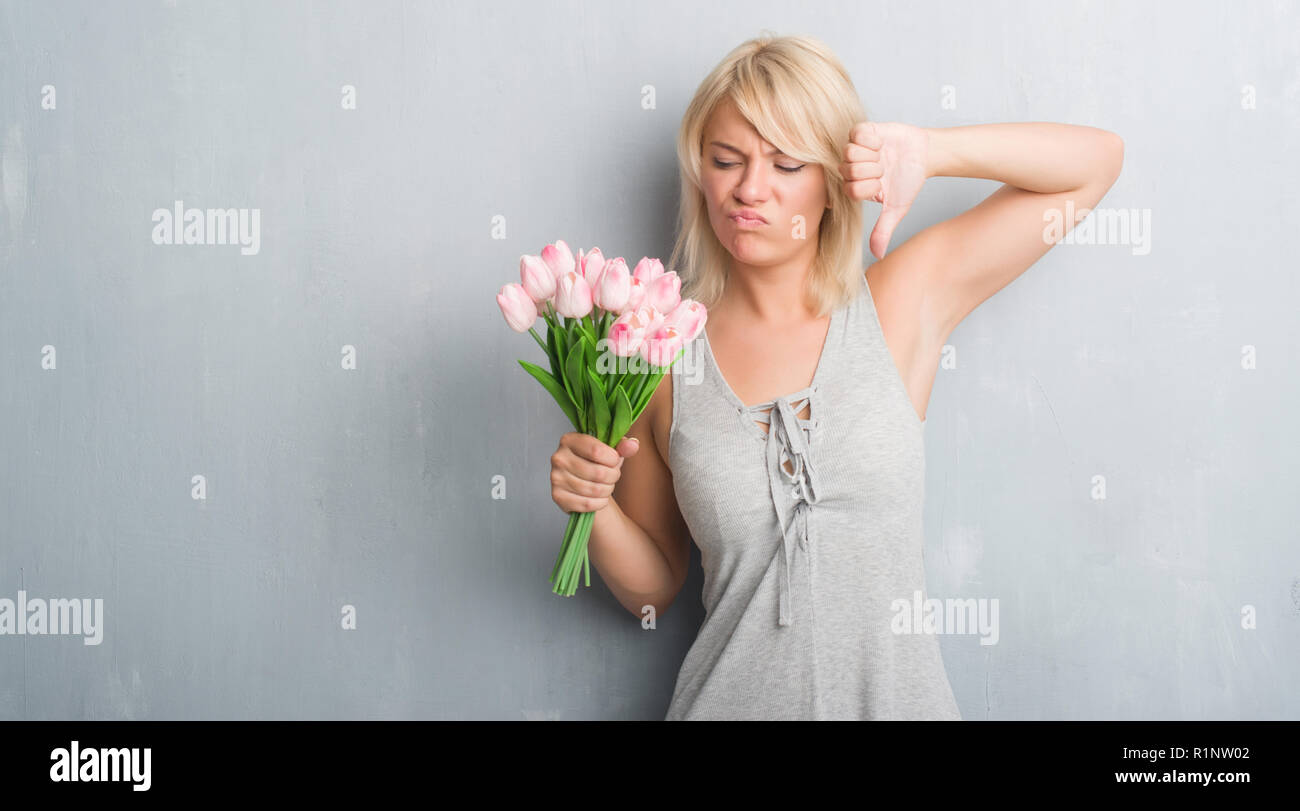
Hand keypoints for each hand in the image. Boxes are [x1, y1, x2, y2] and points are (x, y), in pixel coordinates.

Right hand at [550, 432, 639, 513]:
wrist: (583, 484)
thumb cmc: (597, 463)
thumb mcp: (610, 451)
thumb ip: (623, 446)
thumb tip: (633, 445)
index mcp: (569, 440)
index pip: (596, 451)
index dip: (613, 459)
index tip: (615, 461)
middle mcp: (558, 457)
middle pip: (597, 472)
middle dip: (613, 477)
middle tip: (613, 476)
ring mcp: (556, 478)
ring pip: (594, 489)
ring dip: (607, 490)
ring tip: (606, 486)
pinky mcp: (557, 496)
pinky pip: (587, 503)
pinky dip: (600, 503)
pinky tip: (599, 497)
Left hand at [841, 121, 929, 257]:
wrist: (924, 155)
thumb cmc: (908, 181)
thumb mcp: (896, 208)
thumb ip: (883, 230)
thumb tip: (878, 255)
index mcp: (855, 186)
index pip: (849, 189)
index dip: (868, 186)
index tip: (882, 184)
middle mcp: (851, 168)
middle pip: (847, 170)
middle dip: (871, 170)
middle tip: (883, 168)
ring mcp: (855, 149)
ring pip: (849, 152)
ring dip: (872, 155)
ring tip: (882, 155)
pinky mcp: (862, 131)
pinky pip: (856, 134)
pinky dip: (872, 139)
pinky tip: (880, 142)